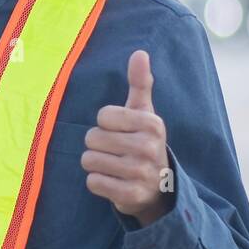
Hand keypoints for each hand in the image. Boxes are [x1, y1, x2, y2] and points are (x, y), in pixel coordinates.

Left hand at [81, 50, 172, 226]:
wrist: (159, 188)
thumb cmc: (144, 142)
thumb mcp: (144, 113)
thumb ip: (140, 83)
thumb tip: (139, 53)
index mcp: (152, 124)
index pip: (103, 116)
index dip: (106, 124)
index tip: (121, 131)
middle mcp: (149, 148)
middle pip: (92, 138)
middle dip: (98, 145)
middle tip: (116, 152)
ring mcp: (141, 173)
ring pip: (89, 160)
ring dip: (96, 164)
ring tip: (115, 166)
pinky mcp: (131, 195)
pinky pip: (92, 182)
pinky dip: (98, 183)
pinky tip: (114, 182)